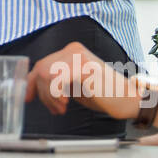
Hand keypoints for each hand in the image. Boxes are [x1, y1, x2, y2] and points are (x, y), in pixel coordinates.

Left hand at [24, 41, 141, 120]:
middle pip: (41, 69)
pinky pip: (56, 79)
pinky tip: (66, 103)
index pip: (42, 64)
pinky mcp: (84, 68)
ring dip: (49, 96)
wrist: (130, 99)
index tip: (28, 98)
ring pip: (46, 74)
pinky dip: (56, 94)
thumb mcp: (74, 86)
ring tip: (61, 107)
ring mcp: (79, 57)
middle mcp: (73, 50)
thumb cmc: (104, 94)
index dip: (30, 82)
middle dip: (42, 92)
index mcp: (70, 51)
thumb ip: (55, 82)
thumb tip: (32, 87)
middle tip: (55, 108)